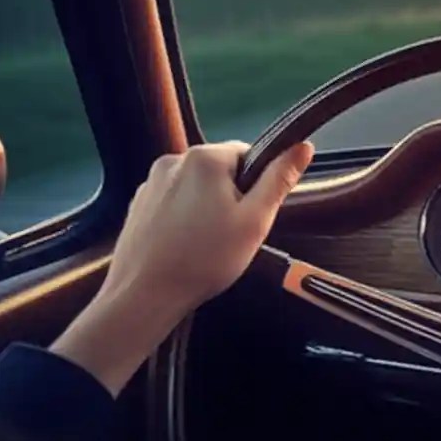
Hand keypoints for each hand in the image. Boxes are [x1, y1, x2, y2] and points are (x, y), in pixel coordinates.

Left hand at [52, 141, 313, 394]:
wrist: (143, 294)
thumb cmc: (205, 259)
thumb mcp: (255, 221)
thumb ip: (280, 180)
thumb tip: (303, 146)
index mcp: (206, 158)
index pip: (248, 154)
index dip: (257, 186)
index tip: (250, 216)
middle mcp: (174, 160)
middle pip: (220, 170)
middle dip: (230, 197)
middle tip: (231, 234)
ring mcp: (151, 181)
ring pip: (196, 187)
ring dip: (206, 206)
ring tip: (205, 243)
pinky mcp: (137, 203)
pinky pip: (173, 200)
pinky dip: (182, 217)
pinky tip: (183, 245)